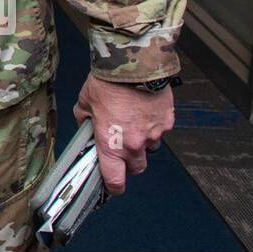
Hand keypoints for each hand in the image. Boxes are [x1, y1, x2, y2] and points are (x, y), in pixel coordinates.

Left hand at [73, 73, 174, 194]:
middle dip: (128, 162)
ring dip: (142, 142)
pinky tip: (143, 110)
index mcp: (111, 144)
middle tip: (120, 147)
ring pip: (149, 149)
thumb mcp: (85, 102)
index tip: (111, 184)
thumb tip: (87, 125)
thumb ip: (85, 119)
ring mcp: (154, 134)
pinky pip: (160, 131)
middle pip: (136, 168)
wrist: (133, 65)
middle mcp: (134, 144)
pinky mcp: (167, 122)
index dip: (113, 186)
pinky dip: (152, 125)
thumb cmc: (107, 83)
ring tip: (132, 122)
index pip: (115, 180)